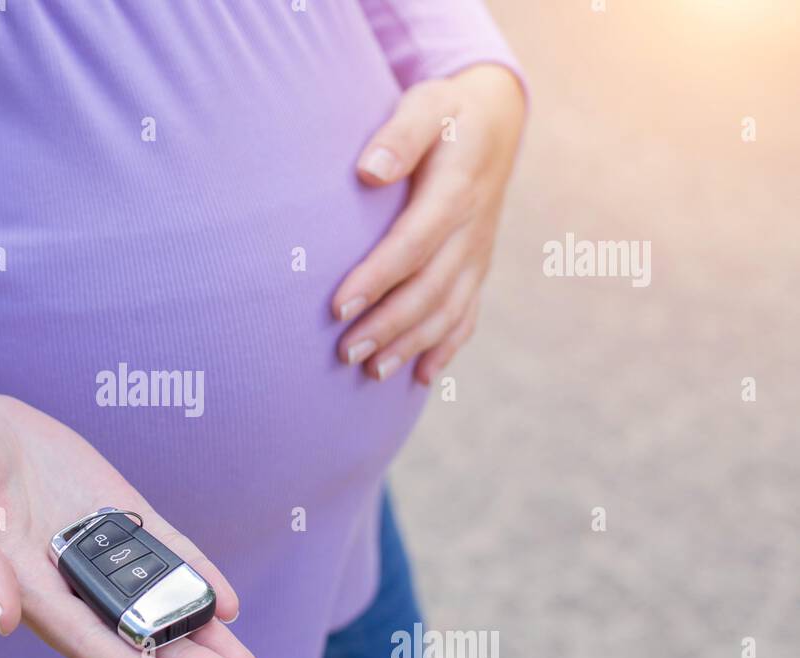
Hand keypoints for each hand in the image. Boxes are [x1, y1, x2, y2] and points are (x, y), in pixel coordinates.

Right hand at [0, 365, 258, 657]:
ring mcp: (95, 545)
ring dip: (198, 633)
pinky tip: (224, 601)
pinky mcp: (114, 512)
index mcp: (23, 587)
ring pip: (154, 600)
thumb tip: (4, 619)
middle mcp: (65, 578)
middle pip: (133, 633)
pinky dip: (192, 575)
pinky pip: (160, 548)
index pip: (88, 642)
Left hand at [333, 64, 525, 385]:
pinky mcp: (478, 266)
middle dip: (389, 326)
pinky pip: (468, 314)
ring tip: (372, 372)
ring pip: (449, 310)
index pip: (413, 244)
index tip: (337, 307)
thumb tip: (369, 173)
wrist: (495, 119)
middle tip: (345, 353)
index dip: (377, 279)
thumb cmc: (446, 112)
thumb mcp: (425, 105)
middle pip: (430, 289)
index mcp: (457, 191)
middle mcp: (473, 230)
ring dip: (412, 345)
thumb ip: (399, 136)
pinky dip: (446, 348)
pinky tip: (420, 377)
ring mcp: (478, 252)